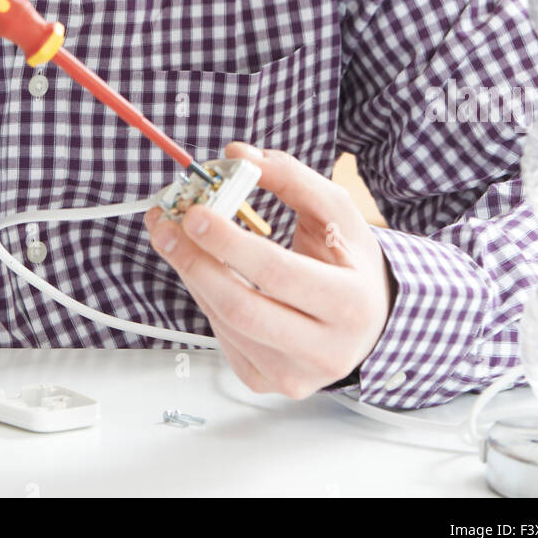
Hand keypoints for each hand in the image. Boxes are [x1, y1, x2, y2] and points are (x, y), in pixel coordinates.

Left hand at [144, 140, 396, 398]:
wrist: (370, 320)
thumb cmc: (350, 262)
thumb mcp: (336, 212)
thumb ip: (291, 177)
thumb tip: (238, 154)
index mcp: (350, 303)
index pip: (277, 272)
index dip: (229, 242)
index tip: (194, 213)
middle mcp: (326, 350)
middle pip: (241, 307)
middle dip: (195, 262)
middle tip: (168, 227)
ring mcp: (295, 375)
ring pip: (225, 324)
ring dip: (193, 276)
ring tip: (175, 239)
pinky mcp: (268, 383)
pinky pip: (223, 339)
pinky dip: (207, 299)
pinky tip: (206, 272)